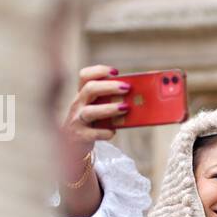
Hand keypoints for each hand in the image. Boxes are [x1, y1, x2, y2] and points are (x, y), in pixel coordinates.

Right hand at [56, 65, 127, 216]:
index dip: (99, 70)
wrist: (74, 146)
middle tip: (127, 88)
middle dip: (109, 87)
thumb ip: (114, 102)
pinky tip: (113, 132)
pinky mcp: (80, 136)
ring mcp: (77, 121)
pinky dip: (104, 132)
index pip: (84, 76)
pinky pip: (91, 133)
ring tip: (125, 108)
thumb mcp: (100, 109)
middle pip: (89, 89)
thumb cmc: (93, 123)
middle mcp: (77, 105)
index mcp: (83, 95)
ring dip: (108, 108)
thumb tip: (142, 98)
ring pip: (90, 111)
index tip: (116, 71)